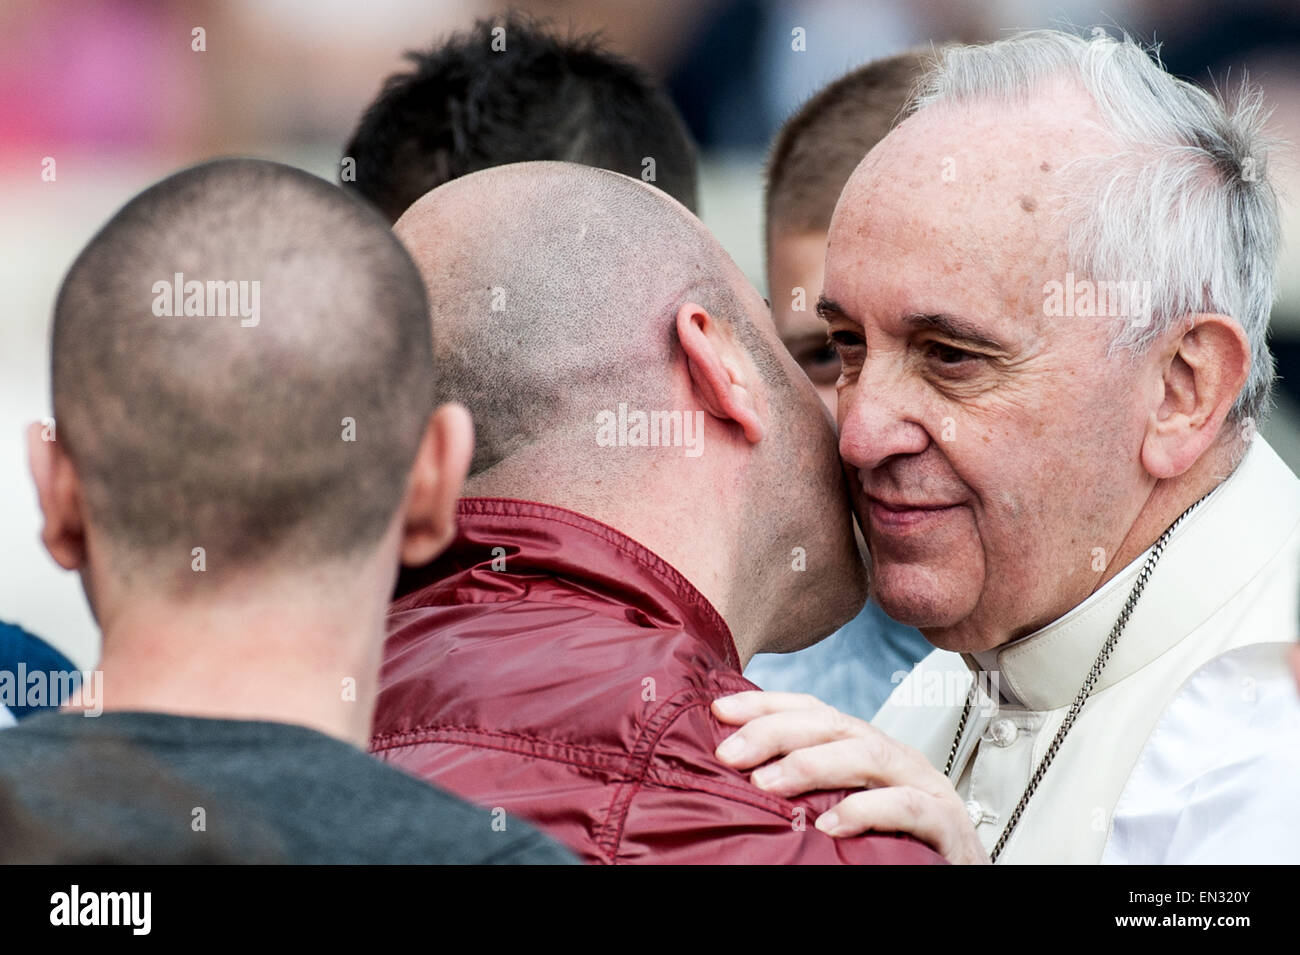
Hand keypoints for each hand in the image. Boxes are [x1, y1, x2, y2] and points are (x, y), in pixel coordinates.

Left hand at [712, 690, 989, 864]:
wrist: (958, 876)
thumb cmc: (897, 847)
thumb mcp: (843, 807)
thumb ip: (806, 790)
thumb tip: (738, 777)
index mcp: (867, 750)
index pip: (814, 711)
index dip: (766, 705)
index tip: (720, 711)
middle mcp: (895, 759)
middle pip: (834, 725)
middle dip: (776, 731)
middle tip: (731, 753)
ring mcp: (924, 787)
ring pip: (869, 755)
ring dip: (813, 764)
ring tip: (768, 783)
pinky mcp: (946, 825)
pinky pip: (909, 807)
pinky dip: (867, 810)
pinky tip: (832, 823)